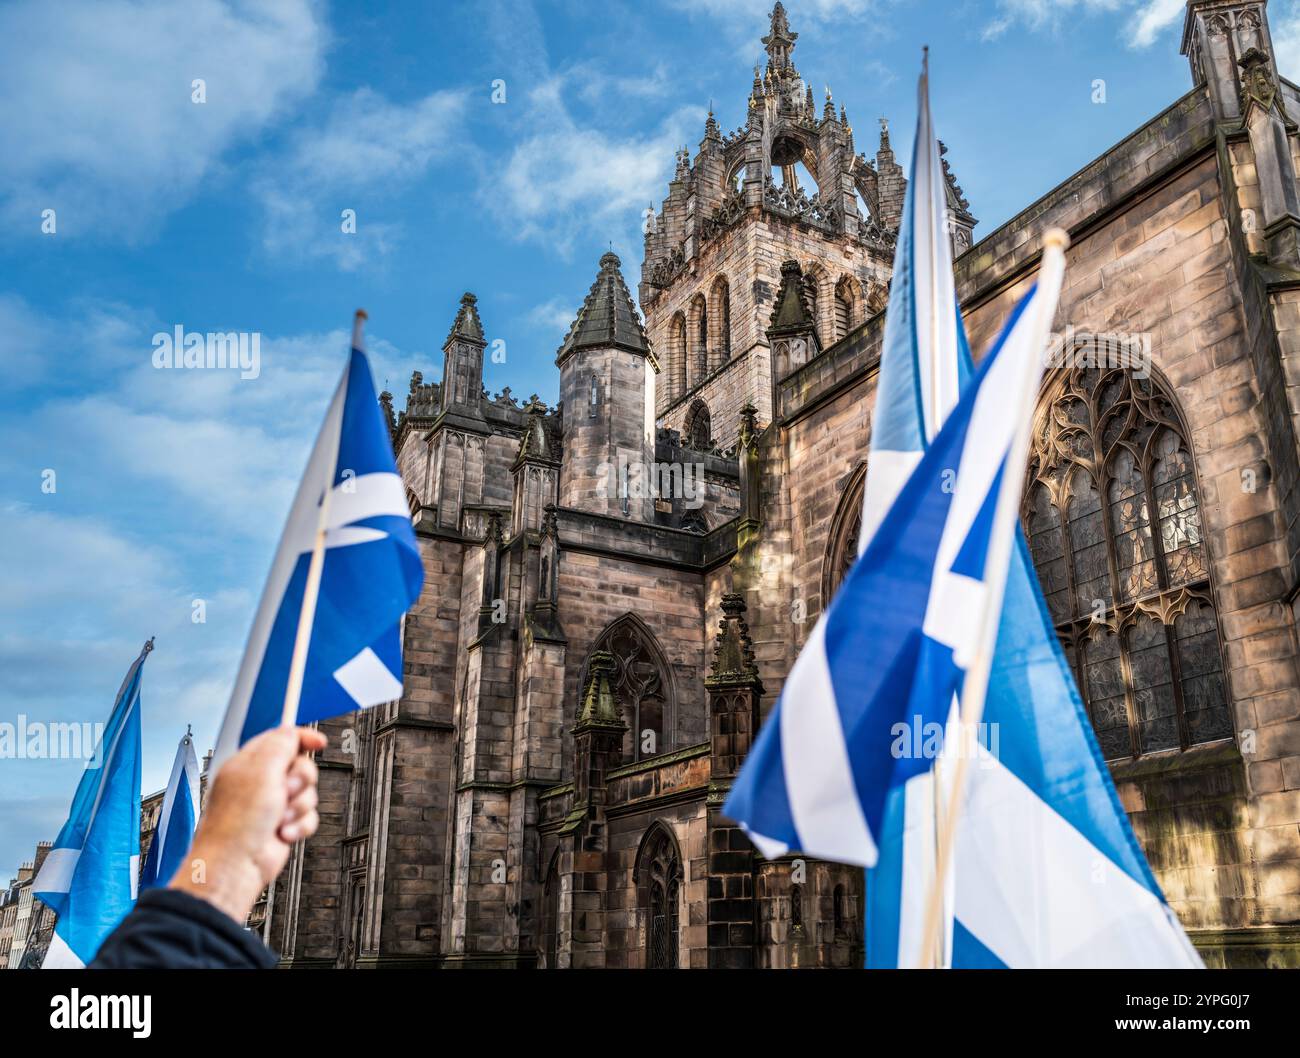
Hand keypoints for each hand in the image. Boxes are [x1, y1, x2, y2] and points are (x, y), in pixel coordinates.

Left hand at [170, 726, 326, 924]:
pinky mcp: (283, 825)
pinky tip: (283, 832)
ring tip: (280, 817)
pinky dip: (300, 825)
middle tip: (286, 789)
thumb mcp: (261, 772)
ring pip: (307, 793)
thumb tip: (292, 732)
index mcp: (247, 764)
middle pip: (300, 765)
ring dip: (299, 806)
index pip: (280, 739)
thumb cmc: (237, 823)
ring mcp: (271, 806)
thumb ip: (280, 745)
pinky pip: (308, 816)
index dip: (301, 738)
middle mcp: (259, 783)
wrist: (236, 866)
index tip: (318, 742)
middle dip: (301, 779)